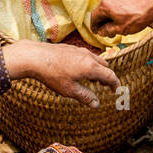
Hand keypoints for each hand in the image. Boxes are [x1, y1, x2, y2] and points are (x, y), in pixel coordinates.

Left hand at [5, 40, 119, 107]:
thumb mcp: (69, 90)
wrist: (35, 56)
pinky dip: (88, 64)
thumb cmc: (52, 74)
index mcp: (90, 67)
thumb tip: (97, 104)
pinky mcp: (70, 48)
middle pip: (105, 66)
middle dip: (107, 77)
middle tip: (105, 87)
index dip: (116, 84)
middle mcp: (87, 56)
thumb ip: (85, 96)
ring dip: (97, 70)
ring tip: (92, 80)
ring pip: (95, 60)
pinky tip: (78, 71)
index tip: (117, 91)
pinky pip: (85, 56)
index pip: (110, 75)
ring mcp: (79, 50)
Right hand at [90, 0, 152, 36]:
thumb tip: (101, 31)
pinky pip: (116, 2)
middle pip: (101, 11)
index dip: (94, 26)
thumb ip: (107, 31)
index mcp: (105, 6)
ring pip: (109, 6)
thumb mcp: (120, 29)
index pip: (94, 17)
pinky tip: (124, 17)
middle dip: (103, 22)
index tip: (97, 32)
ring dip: (110, 16)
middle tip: (108, 32)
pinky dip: (117, 10)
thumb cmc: (137, 17)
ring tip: (117, 25)